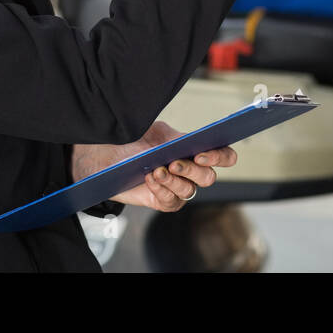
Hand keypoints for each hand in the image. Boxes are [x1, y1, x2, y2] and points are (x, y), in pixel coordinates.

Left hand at [71, 121, 237, 212]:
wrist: (107, 155)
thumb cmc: (135, 141)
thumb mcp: (157, 131)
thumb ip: (176, 136)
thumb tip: (188, 141)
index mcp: (196, 150)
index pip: (224, 156)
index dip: (221, 157)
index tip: (202, 153)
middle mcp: (192, 171)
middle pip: (208, 177)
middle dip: (192, 170)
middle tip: (174, 162)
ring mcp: (178, 188)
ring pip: (189, 190)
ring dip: (174, 180)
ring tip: (157, 171)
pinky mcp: (163, 201)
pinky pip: (171, 201)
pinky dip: (161, 190)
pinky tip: (150, 179)